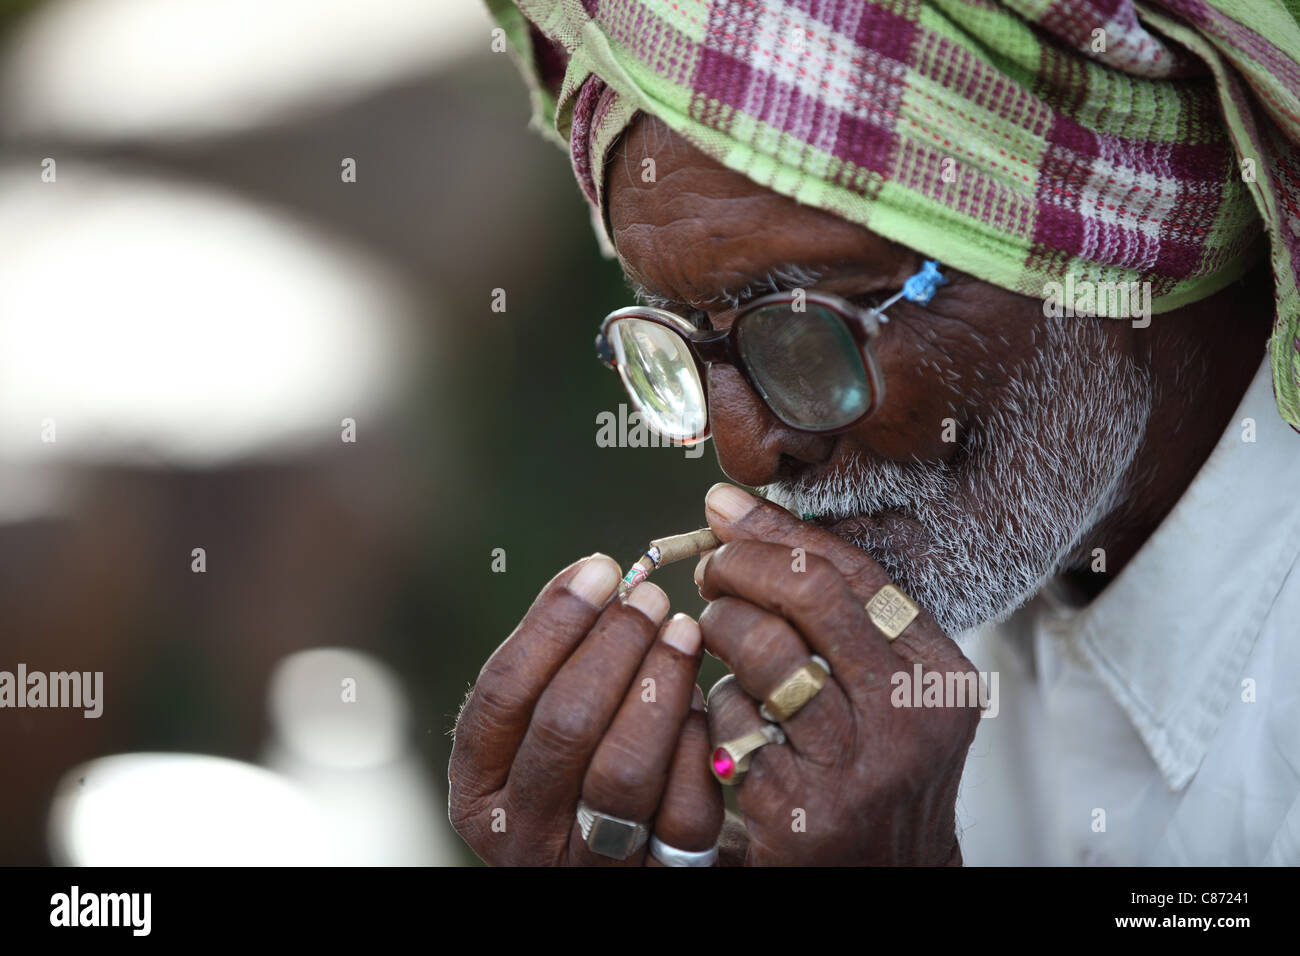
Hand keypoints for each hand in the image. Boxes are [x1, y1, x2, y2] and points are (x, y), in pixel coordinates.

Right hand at [449, 554, 723, 864]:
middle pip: (564, 725)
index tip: (600, 569)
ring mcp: (588, 869)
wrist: (627, 874)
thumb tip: (600, 577)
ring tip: (683, 632)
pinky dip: (695, 746)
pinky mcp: (658, 881)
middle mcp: (521, 839)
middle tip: (650, 597)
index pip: (502, 694)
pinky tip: (705, 701)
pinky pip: (683, 812)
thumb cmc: (583, 774)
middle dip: (613, 647)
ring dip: (657, 685)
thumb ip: (557, 668)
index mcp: (478, 793)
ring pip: (623, 769)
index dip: (552, 623)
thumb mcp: (542, 735)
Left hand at [695, 484, 981, 865]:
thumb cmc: (874, 767)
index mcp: (937, 673)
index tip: (724, 511)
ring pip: (764, 653)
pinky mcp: (801, 810)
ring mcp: (857, 766)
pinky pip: (733, 723)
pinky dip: (717, 709)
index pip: (854, 571)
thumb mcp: (888, 689)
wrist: (886, 882)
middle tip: (711, 571)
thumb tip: (737, 513)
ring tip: (712, 636)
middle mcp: (910, 716)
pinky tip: (728, 717)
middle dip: (743, 568)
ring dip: (719, 631)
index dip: (779, 532)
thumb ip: (837, 612)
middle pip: (811, 596)